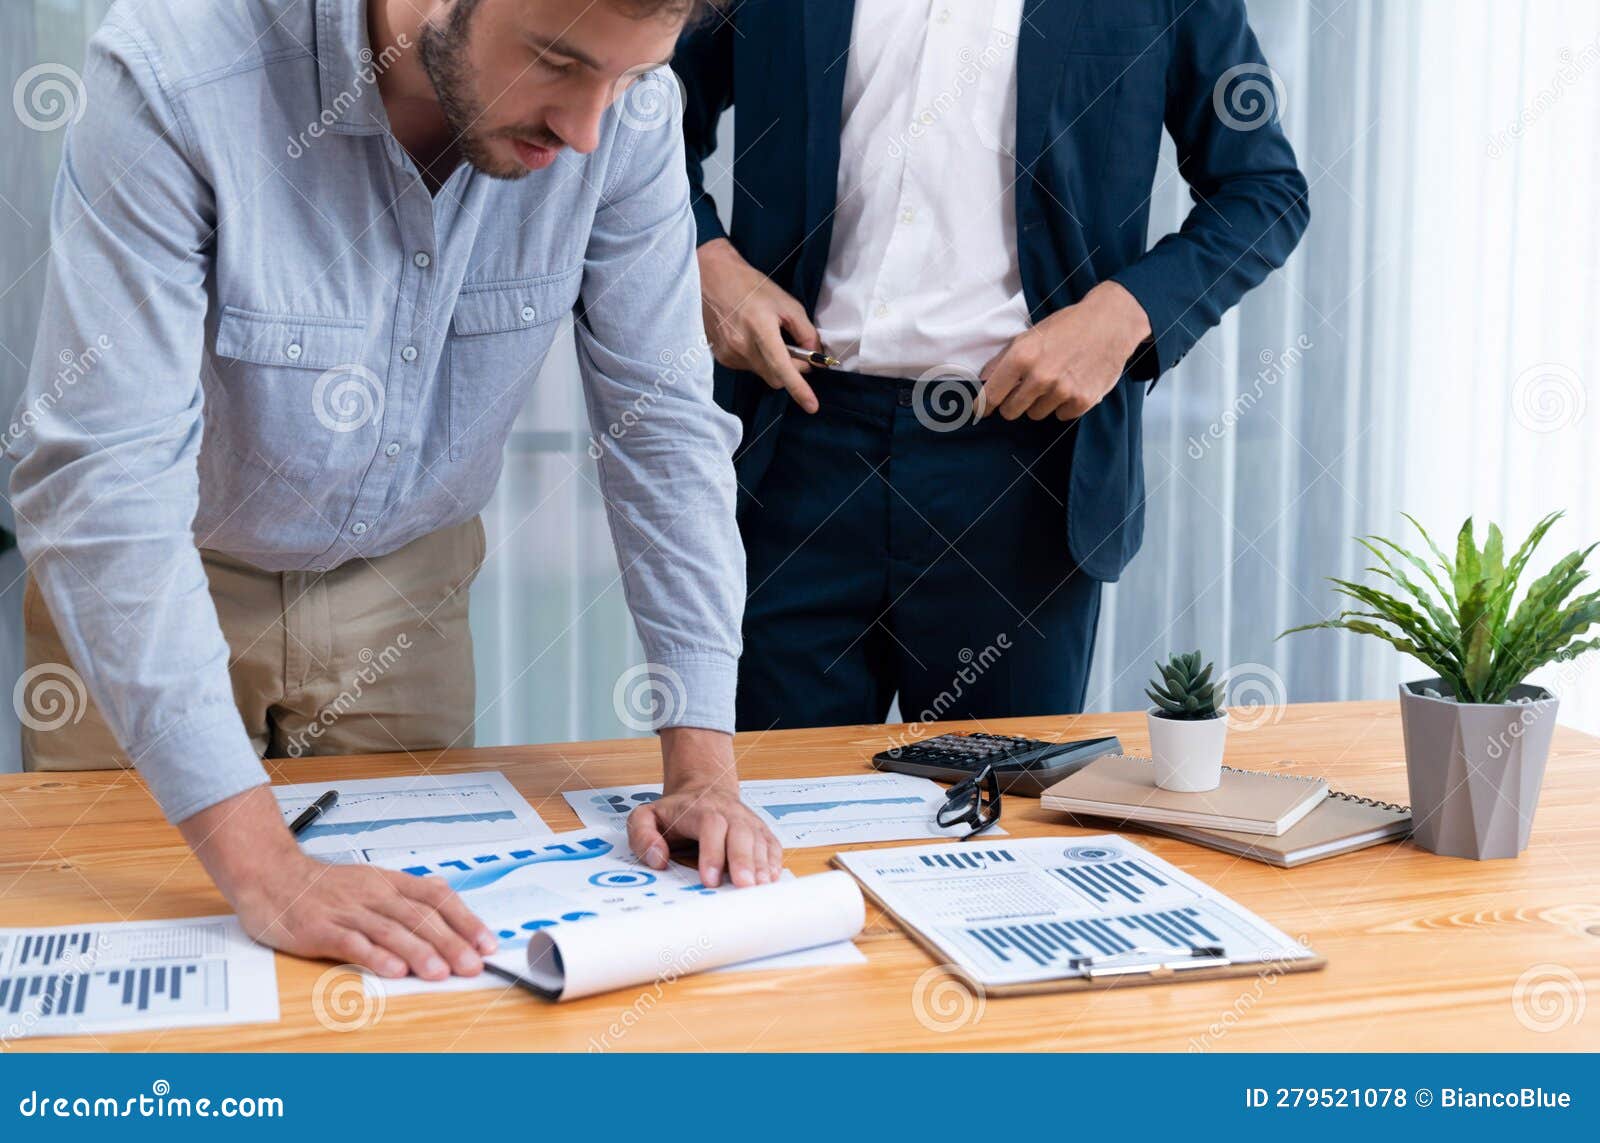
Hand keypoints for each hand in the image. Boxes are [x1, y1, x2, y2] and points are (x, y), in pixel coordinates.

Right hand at [180, 786, 495, 979]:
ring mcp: (346, 911)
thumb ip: (406, 894)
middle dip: (449, 942)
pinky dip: (374, 956)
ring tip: (440, 972)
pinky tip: (392, 970)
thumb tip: (445, 900)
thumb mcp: (371, 881)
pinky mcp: (319, 929)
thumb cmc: (323, 886)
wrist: (269, 875)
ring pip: (389, 930)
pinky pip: (350, 942)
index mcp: (389, 883)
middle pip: (418, 917)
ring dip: (418, 952)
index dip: (464, 920)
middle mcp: (373, 894)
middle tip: (472, 965)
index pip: (436, 898)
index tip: (486, 943)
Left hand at [626, 727, 783, 887]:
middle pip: (741, 832)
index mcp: (699, 809)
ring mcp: (746, 821)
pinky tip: (771, 879)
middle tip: (744, 887)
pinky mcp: (759, 831)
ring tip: (759, 888)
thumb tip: (658, 858)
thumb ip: (642, 836)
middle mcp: (728, 812)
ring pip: (759, 839)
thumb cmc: (675, 812)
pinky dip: (773, 862)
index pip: (710, 825)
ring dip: (761, 864)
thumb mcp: (645, 817)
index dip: (713, 852)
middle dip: (744, 861)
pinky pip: (771, 844)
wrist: (702, 790)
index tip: (710, 879)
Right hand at [696, 237, 821, 412]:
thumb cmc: (750, 286)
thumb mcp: (786, 302)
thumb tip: (815, 354)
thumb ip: (805, 330)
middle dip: (792, 370)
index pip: (783, 369)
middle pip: (776, 378)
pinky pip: (749, 368)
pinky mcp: (722, 358)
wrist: (711, 278)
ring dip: (773, 363)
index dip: (799, 389)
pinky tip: (751, 337)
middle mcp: (742, 347)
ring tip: (767, 335)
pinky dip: (758, 358)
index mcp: (760, 330)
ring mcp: (729, 355)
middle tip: (798, 350)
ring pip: (763, 373)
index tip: (812, 406)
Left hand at [978, 280, 1151, 421]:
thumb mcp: (1029, 336)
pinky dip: (1064, 405)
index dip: (983, 406)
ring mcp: (1062, 391)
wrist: (1111, 323)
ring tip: (1056, 380)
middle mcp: (1040, 376)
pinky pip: (1061, 416)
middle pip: (1011, 411)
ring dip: (1041, 402)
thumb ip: (1003, 360)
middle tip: (1027, 388)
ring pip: (1036, 414)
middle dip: (1015, 403)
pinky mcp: (1082, 401)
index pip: (991, 396)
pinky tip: (1072, 384)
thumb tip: (983, 383)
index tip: (981, 411)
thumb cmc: (1068, 327)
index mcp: (1021, 357)